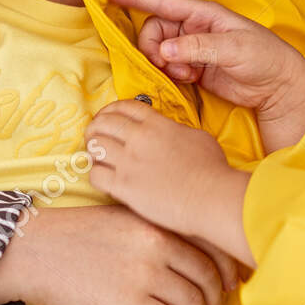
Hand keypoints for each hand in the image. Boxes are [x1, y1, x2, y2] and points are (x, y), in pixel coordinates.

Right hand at [0, 203, 235, 304]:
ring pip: (192, 303)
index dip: (226, 270)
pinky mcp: (127, 302)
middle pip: (207, 276)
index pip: (209, 246)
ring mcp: (143, 273)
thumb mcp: (120, 218)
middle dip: (216, 299)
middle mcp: (156, 244)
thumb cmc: (73, 235)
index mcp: (155, 221)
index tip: (229, 284)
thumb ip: (152, 230)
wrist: (33, 250)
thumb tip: (182, 253)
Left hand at [86, 99, 253, 264]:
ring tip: (97, 157)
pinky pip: (95, 175)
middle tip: (96, 136)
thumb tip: (168, 131)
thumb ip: (175, 130)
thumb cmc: (212, 170)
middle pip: (103, 123)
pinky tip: (103, 178)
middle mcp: (138, 139)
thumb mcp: (196, 137)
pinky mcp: (123, 187)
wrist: (210, 197)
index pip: (124, 107)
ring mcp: (129, 163)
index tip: (108, 117)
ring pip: (94, 147)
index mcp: (157, 124)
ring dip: (93, 151)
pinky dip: (95, 174)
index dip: (111, 110)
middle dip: (96, 127)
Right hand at [108, 0, 304, 150]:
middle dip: (153, 47)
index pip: (165, 2)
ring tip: (186, 75)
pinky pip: (168, 67)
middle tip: (168, 65)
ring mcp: (193, 48)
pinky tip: (190, 80)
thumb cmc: (264, 57)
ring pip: (159, 50)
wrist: (278, 86)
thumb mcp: (234, 48)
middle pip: (155, 30)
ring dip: (164, 63)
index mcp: (205, 13)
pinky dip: (172, 74)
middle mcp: (195, 27)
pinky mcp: (194, 68)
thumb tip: (164, 50)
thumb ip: (198, 47)